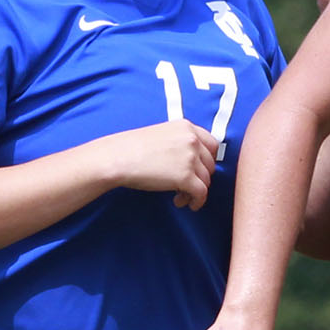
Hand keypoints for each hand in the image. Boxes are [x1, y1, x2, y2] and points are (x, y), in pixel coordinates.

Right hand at [95, 120, 218, 209]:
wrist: (117, 158)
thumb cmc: (132, 148)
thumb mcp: (162, 135)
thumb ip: (181, 143)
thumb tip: (193, 162)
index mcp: (186, 127)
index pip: (212, 144)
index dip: (207, 160)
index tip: (200, 169)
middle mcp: (192, 140)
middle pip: (210, 164)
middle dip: (201, 177)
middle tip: (187, 185)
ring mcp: (190, 158)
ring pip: (206, 180)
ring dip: (195, 191)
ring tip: (180, 196)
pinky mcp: (185, 177)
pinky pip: (201, 193)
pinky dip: (196, 201)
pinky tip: (182, 203)